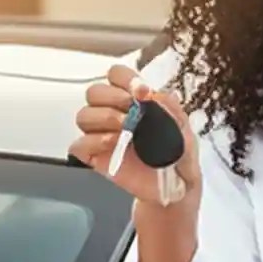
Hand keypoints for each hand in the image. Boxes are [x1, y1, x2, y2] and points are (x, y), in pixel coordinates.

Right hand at [69, 63, 200, 204]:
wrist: (175, 186)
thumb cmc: (178, 154)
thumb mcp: (183, 128)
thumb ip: (171, 108)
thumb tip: (153, 94)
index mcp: (133, 100)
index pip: (116, 75)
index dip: (125, 78)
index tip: (141, 92)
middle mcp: (113, 113)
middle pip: (94, 92)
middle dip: (112, 97)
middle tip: (131, 112)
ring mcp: (101, 135)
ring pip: (83, 115)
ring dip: (103, 118)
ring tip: (125, 130)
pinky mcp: (94, 157)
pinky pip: (78, 145)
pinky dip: (93, 142)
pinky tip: (113, 144)